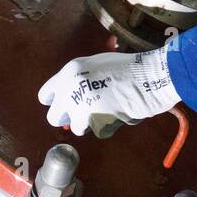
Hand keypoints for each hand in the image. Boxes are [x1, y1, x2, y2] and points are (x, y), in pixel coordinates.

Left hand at [38, 47, 180, 137]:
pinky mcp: (96, 120)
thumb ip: (80, 79)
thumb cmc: (131, 68)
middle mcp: (70, 88)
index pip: (45, 95)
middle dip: (68, 118)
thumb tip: (71, 96)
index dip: (56, 102)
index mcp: (70, 71)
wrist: (151, 75)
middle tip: (84, 113)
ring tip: (108, 110)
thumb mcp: (97, 65)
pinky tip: (119, 113)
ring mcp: (82, 105)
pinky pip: (97, 131)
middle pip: (54, 117)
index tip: (65, 106)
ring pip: (76, 128)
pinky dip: (107, 126)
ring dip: (90, 123)